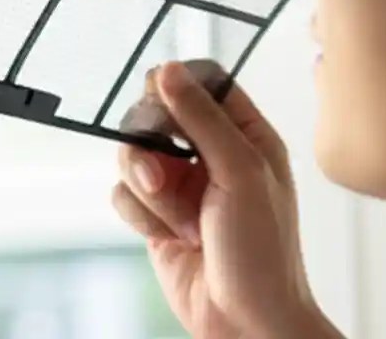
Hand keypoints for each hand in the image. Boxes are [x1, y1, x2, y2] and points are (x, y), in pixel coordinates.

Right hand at [112, 61, 337, 338]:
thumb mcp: (242, 173)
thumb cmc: (263, 252)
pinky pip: (122, 193)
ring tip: (177, 217)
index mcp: (245, 134)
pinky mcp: (154, 214)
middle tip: (164, 172)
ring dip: (148, 187)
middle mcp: (210, 153)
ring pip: (132, 153)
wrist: (245, 321)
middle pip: (155, 113)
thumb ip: (203, 119)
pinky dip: (139, 214)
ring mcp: (180, 183)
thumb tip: (169, 70)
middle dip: (152, 144)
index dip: (177, 84)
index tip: (162, 97)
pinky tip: (168, 235)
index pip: (204, 83)